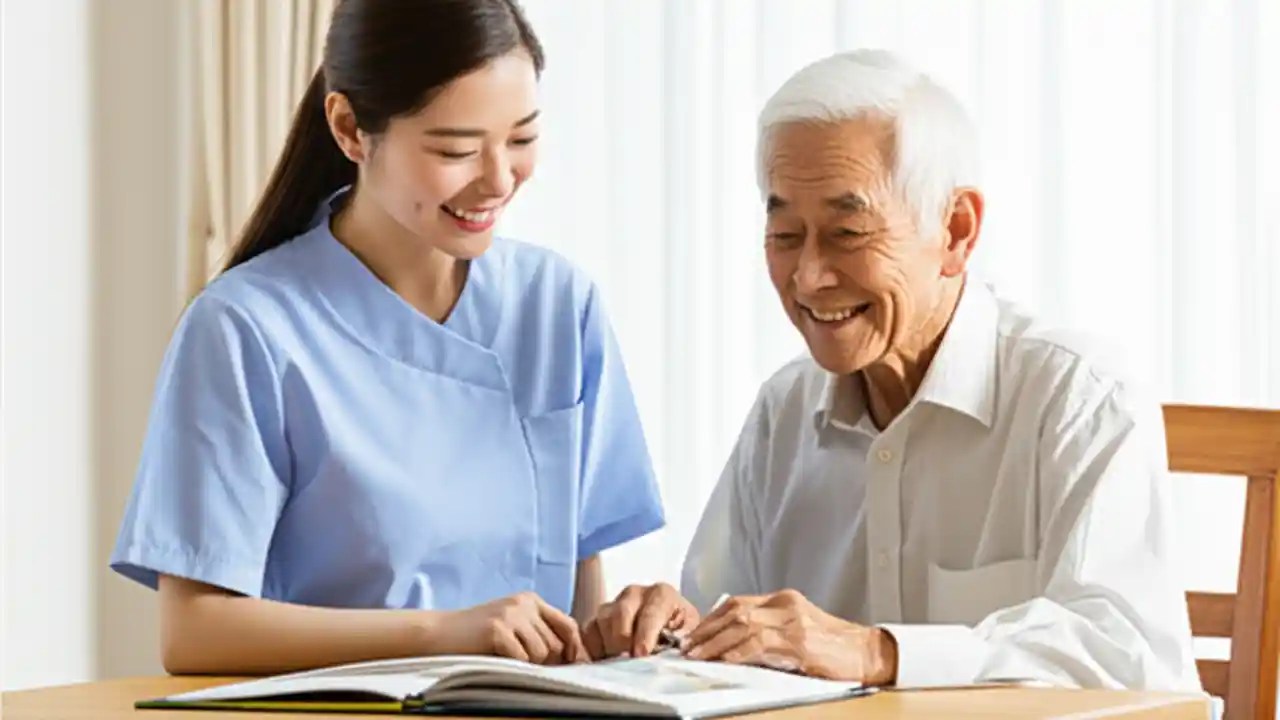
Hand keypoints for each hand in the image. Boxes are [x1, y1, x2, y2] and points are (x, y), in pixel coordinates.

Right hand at [430, 592, 587, 664]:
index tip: (572, 667)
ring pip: (541, 653)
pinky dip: (513, 666)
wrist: (440, 632)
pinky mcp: (498, 630)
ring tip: (507, 659)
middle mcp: (524, 603)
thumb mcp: (513, 625)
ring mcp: (511, 615)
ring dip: (528, 665)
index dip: (574, 649)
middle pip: (556, 644)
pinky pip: (522, 659)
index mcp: (531, 600)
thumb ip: (539, 632)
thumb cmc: (478, 635)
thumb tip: (572, 658)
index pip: (568, 625)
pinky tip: (498, 658)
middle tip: (527, 667)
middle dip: (547, 663)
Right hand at [582, 583, 699, 658]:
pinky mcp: (596, 621)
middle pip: (620, 614)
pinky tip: (601, 663)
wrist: (668, 627)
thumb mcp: (688, 632)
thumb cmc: (680, 629)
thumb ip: (683, 639)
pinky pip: (586, 634)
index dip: (645, 635)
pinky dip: (591, 650)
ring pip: (601, 623)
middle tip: (627, 662)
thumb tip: (676, 651)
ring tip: (618, 665)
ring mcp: (612, 605)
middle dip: (622, 641)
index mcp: (661, 594)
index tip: (642, 654)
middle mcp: (634, 594)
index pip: (650, 614)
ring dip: (608, 647)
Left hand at [683, 589, 896, 684]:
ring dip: (714, 641)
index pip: (738, 603)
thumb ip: (770, 631)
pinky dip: (737, 651)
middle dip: (706, 629)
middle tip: (686, 644)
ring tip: (696, 654)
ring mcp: (792, 620)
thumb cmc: (835, 648)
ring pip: (742, 624)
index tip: (695, 634)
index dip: (712, 618)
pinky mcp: (799, 639)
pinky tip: (724, 659)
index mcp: (784, 600)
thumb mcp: (798, 631)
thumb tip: (734, 645)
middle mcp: (786, 605)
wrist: (868, 653)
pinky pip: (759, 642)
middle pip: (734, 610)